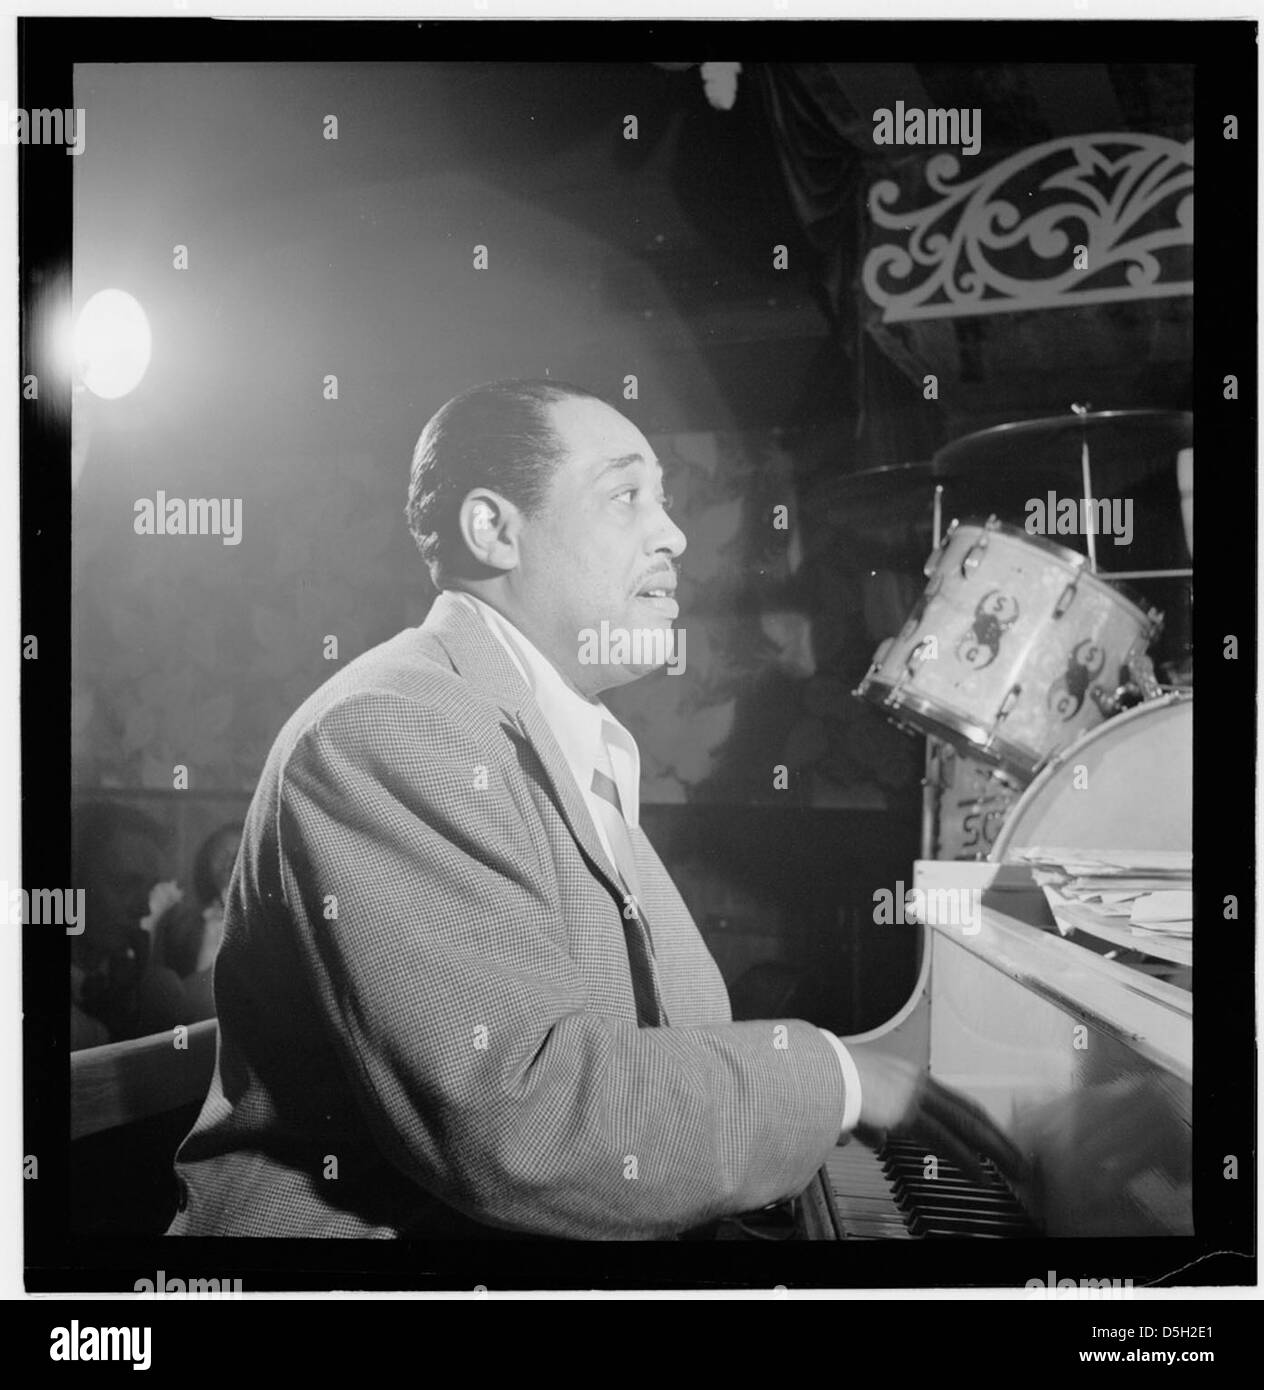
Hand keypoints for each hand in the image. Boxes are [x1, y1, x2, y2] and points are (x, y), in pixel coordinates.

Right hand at [847, 1042, 1027, 1185]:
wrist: (817, 1072)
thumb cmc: (829, 1082)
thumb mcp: (855, 1105)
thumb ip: (870, 1125)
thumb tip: (875, 1139)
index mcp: (906, 1077)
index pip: (954, 1101)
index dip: (976, 1121)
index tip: (993, 1137)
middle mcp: (916, 1082)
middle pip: (969, 1112)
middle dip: (996, 1137)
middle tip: (1018, 1157)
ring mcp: (915, 1096)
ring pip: (966, 1126)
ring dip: (994, 1150)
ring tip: (1014, 1170)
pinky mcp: (908, 1113)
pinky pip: (945, 1141)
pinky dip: (966, 1160)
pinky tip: (981, 1176)